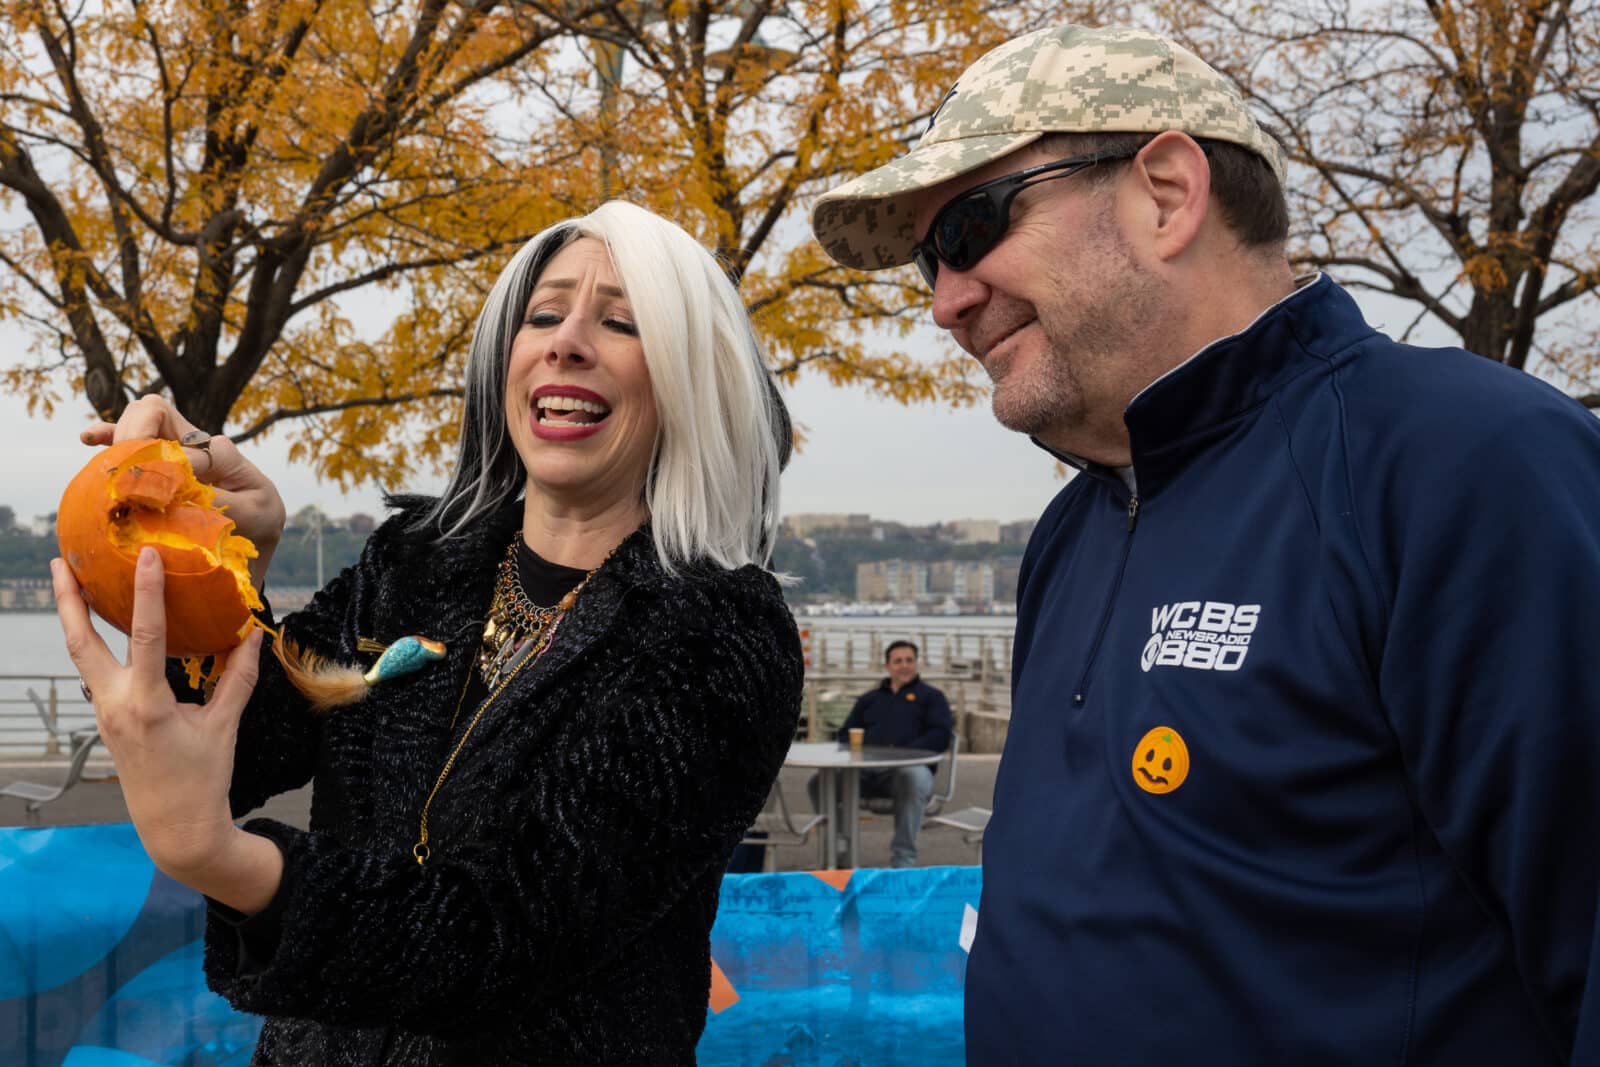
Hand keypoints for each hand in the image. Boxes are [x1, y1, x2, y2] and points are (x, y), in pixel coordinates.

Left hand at [53, 546, 280, 909]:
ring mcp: (105, 712)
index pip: (144, 636)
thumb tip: (253, 638)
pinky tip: (102, 625)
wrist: (173, 826)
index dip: (147, 593)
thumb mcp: (224, 727)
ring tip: (73, 581)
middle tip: (63, 562)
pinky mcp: (106, 718)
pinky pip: (96, 671)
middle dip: (69, 600)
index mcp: (147, 705)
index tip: (148, 557)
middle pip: (80, 642)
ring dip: (75, 617)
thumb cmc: (202, 779)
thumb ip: (239, 679)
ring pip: (81, 655)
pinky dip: (95, 642)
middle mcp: (115, 704)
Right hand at [80, 395, 285, 589]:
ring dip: (120, 435)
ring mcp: (169, 450)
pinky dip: (108, 434)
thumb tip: (178, 486)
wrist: (254, 532)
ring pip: (137, 419)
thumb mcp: (253, 511)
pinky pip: (126, 439)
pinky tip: (90, 438)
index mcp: (218, 452)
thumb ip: (222, 499)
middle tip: (127, 465)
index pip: (185, 441)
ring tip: (109, 461)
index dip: (169, 462)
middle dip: (135, 430)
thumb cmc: (257, 521)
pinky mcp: (153, 465)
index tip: (163, 491)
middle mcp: (190, 444)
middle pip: (153, 410)